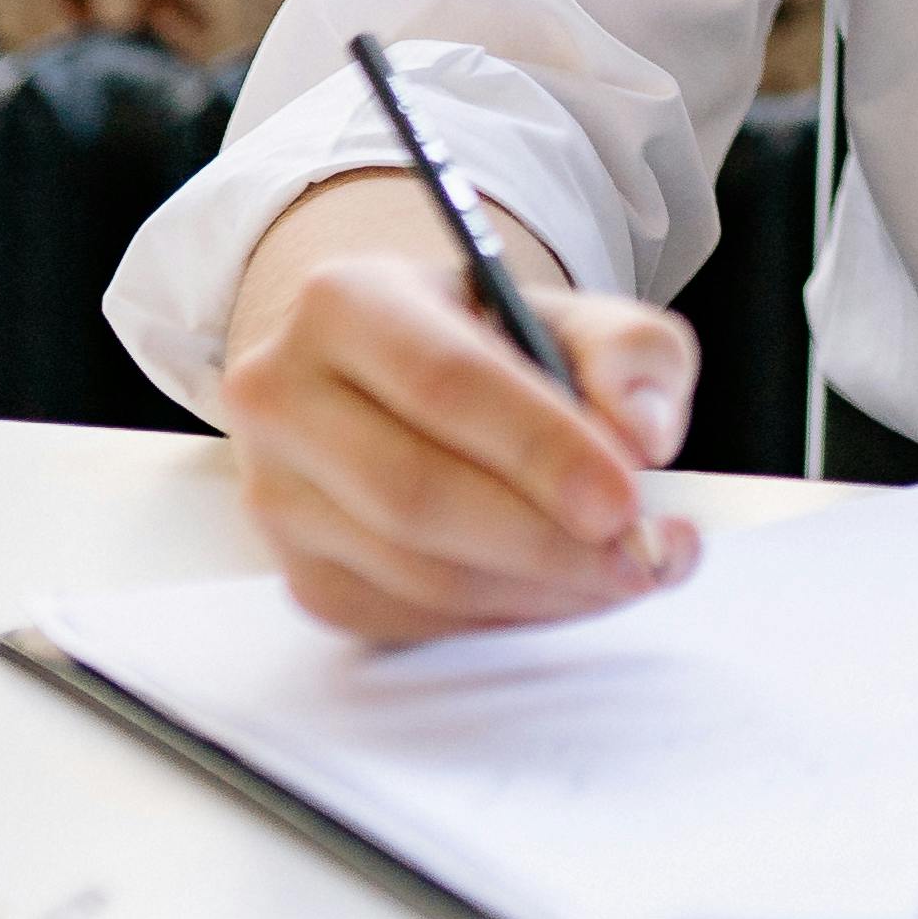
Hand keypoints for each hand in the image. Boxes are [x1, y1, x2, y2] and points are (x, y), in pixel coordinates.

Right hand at [216, 172, 704, 643]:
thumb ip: (631, 352)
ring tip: (622, 572)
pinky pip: (404, 618)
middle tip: (640, 554)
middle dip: (546, 539)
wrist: (403, 381)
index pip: (444, 382)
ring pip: (412, 571)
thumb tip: (642, 434)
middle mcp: (283, 394)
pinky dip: (500, 617)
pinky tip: (560, 589)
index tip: (626, 499)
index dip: (541, 450)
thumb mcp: (579, 315)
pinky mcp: (299, 572)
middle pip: (416, 493)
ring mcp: (276, 493)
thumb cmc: (496, 346)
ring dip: (535, 588)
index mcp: (346, 300)